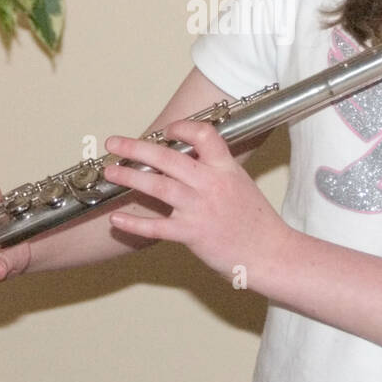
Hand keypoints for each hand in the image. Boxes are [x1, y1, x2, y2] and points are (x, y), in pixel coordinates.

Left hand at [102, 120, 289, 280]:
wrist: (271, 254)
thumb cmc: (258, 222)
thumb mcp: (241, 183)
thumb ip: (217, 169)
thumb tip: (193, 158)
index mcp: (225, 168)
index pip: (203, 135)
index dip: (182, 128)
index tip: (167, 129)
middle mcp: (210, 184)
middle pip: (167, 158)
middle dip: (136, 148)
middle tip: (114, 143)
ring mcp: (199, 209)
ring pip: (157, 185)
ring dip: (129, 177)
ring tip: (111, 171)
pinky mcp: (191, 234)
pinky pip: (156, 227)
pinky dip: (134, 223)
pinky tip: (117, 218)